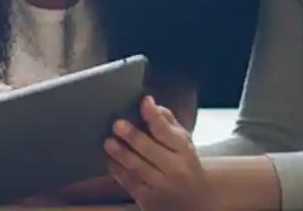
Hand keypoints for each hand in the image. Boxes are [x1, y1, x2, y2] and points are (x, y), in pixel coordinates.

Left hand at [104, 96, 215, 210]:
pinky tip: (109, 160)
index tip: (144, 102)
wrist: (195, 200)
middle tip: (117, 124)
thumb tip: (150, 104)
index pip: (167, 131)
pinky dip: (118, 171)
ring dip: (121, 154)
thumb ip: (167, 122)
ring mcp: (161, 186)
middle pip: (151, 150)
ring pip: (138, 168)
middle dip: (133, 136)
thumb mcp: (182, 142)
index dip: (154, 116)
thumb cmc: (183, 163)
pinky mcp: (148, 200)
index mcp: (184, 150)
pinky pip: (130, 183)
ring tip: (108, 142)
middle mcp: (175, 169)